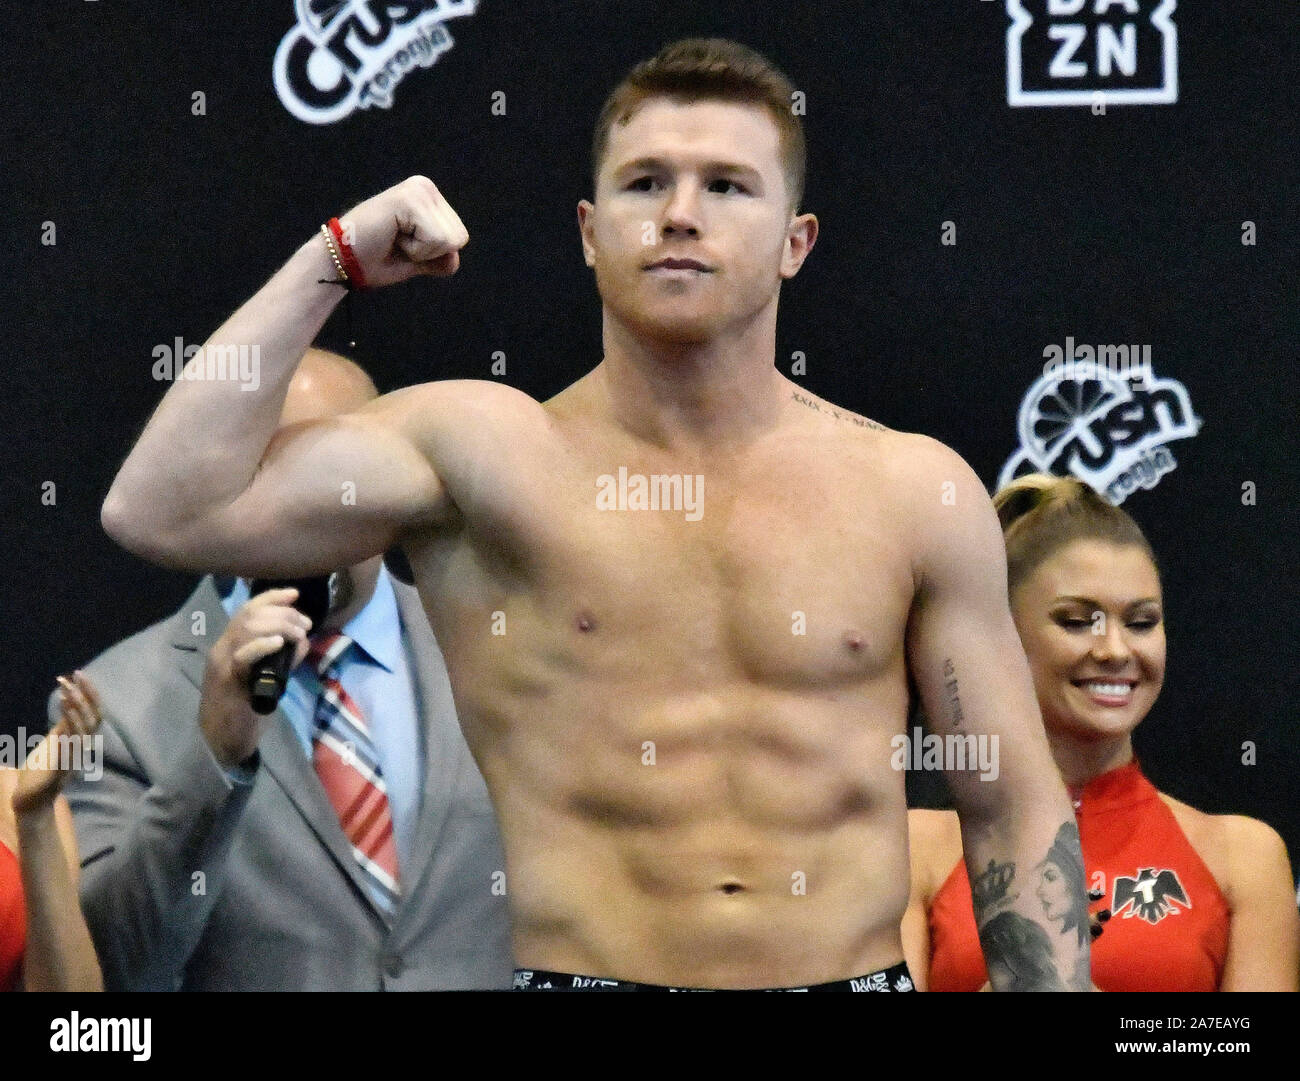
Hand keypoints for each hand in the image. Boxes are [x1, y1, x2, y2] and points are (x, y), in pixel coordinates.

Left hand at [12, 672, 102, 816]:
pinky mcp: (57, 773)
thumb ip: (65, 725)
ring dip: (75, 714)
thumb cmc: (42, 772)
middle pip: (91, 720)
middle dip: (84, 697)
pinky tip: (62, 724)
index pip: (93, 713)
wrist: (32, 802)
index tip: (79, 674)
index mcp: (80, 742)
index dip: (90, 694)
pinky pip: (66, 754)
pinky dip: (66, 739)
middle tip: (74, 676)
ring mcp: (71, 761)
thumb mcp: (55, 743)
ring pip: (81, 735)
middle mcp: (80, 750)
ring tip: (67, 695)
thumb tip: (70, 701)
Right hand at [200, 587, 312, 767]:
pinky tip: (278, 643)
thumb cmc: (244, 706)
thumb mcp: (267, 675)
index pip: (247, 610)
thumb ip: (282, 657)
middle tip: (305, 624)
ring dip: (278, 626)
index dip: (272, 597)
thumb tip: (303, 639)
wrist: (222, 738)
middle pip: (250, 615)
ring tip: (297, 633)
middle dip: (283, 613)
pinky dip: (262, 645)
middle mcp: (222, 648)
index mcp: (229, 643)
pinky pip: (242, 656)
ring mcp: (222, 663)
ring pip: (246, 629)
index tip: (295, 594)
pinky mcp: (227, 681)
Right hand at [334, 175, 468, 287]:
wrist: (340, 262)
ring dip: (421, 251)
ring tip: (393, 239)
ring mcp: (418, 189)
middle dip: (429, 253)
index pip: (459, 238)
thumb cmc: (375, 260)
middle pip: (459, 238)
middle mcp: (426, 187)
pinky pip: (436, 240)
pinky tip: (391, 236)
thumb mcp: (419, 259)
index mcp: (429, 197)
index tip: (402, 245)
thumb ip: (441, 255)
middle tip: (396, 243)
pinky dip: (416, 250)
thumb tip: (454, 255)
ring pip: (449, 240)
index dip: (433, 254)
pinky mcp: (409, 199)